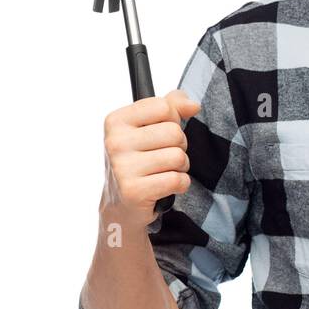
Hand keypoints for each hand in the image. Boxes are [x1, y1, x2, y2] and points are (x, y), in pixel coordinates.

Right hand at [100, 88, 200, 225]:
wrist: (120, 203)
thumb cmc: (137, 160)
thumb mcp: (147, 127)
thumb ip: (171, 106)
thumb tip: (193, 105)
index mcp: (116, 121)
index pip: (164, 107)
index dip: (173, 120)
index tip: (161, 133)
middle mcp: (115, 142)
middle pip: (174, 132)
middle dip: (179, 146)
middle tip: (165, 156)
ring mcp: (122, 167)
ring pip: (178, 157)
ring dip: (180, 167)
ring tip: (165, 171)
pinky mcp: (134, 191)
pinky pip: (178, 180)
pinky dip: (180, 184)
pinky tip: (166, 186)